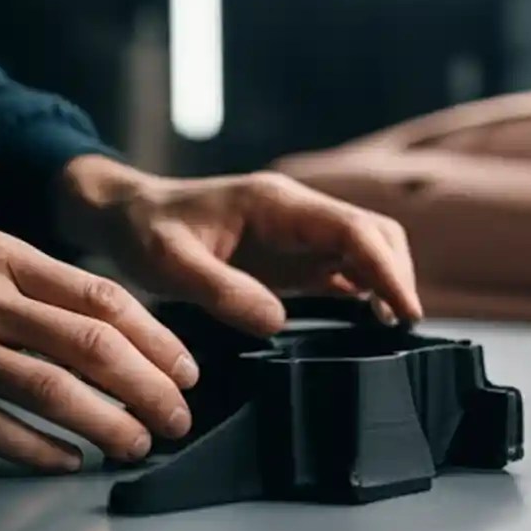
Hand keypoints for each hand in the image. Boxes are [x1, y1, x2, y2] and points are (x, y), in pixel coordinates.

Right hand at [0, 227, 198, 471]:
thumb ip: (42, 289)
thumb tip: (129, 335)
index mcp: (4, 257)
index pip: (104, 299)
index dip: (157, 339)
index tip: (189, 372)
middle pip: (91, 344)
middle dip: (147, 386)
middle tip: (177, 418)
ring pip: (47, 386)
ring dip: (104, 421)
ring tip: (137, 444)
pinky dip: (34, 446)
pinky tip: (68, 460)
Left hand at [58, 155, 422, 336]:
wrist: (124, 215)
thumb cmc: (143, 230)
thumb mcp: (167, 261)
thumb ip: (222, 290)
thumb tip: (278, 321)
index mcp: (277, 204)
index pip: (354, 230)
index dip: (387, 270)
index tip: (406, 309)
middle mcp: (299, 214)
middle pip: (376, 235)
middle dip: (397, 275)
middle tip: (404, 324)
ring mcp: (300, 234)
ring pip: (368, 249)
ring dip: (387, 282)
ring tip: (394, 326)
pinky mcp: (294, 256)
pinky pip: (346, 268)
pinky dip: (367, 291)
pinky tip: (370, 320)